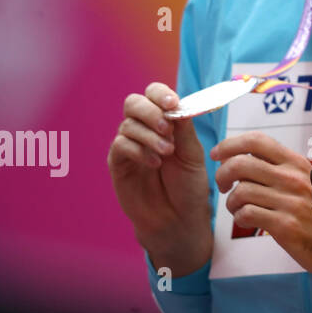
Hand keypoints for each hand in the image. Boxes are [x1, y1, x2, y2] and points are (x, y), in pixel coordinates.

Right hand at [107, 82, 211, 274]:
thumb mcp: (193, 154)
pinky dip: (138, 150)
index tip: (173, 104)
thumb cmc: (188, 185)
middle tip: (167, 128)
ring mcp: (129, 145)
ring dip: (149, 135)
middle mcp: (144, 129)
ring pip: (128, 124)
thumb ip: (184, 129)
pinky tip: (154, 163)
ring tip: (167, 152)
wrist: (178, 217)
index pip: (155, 94)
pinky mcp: (118, 163)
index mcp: (165, 121)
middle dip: (150, 111)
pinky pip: (120, 145)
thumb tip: (178, 104)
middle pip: (134, 103)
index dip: (161, 94)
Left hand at [211, 131, 311, 274]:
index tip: (217, 154)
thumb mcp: (307, 183)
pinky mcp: (286, 226)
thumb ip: (281, 170)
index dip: (230, 144)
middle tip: (224, 186)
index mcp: (297, 163)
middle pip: (241, 163)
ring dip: (231, 202)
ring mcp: (291, 201)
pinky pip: (247, 214)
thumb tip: (244, 158)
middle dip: (222, 174)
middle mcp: (294, 178)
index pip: (258, 140)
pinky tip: (249, 222)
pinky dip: (240, 218)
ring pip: (240, 190)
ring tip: (239, 208)